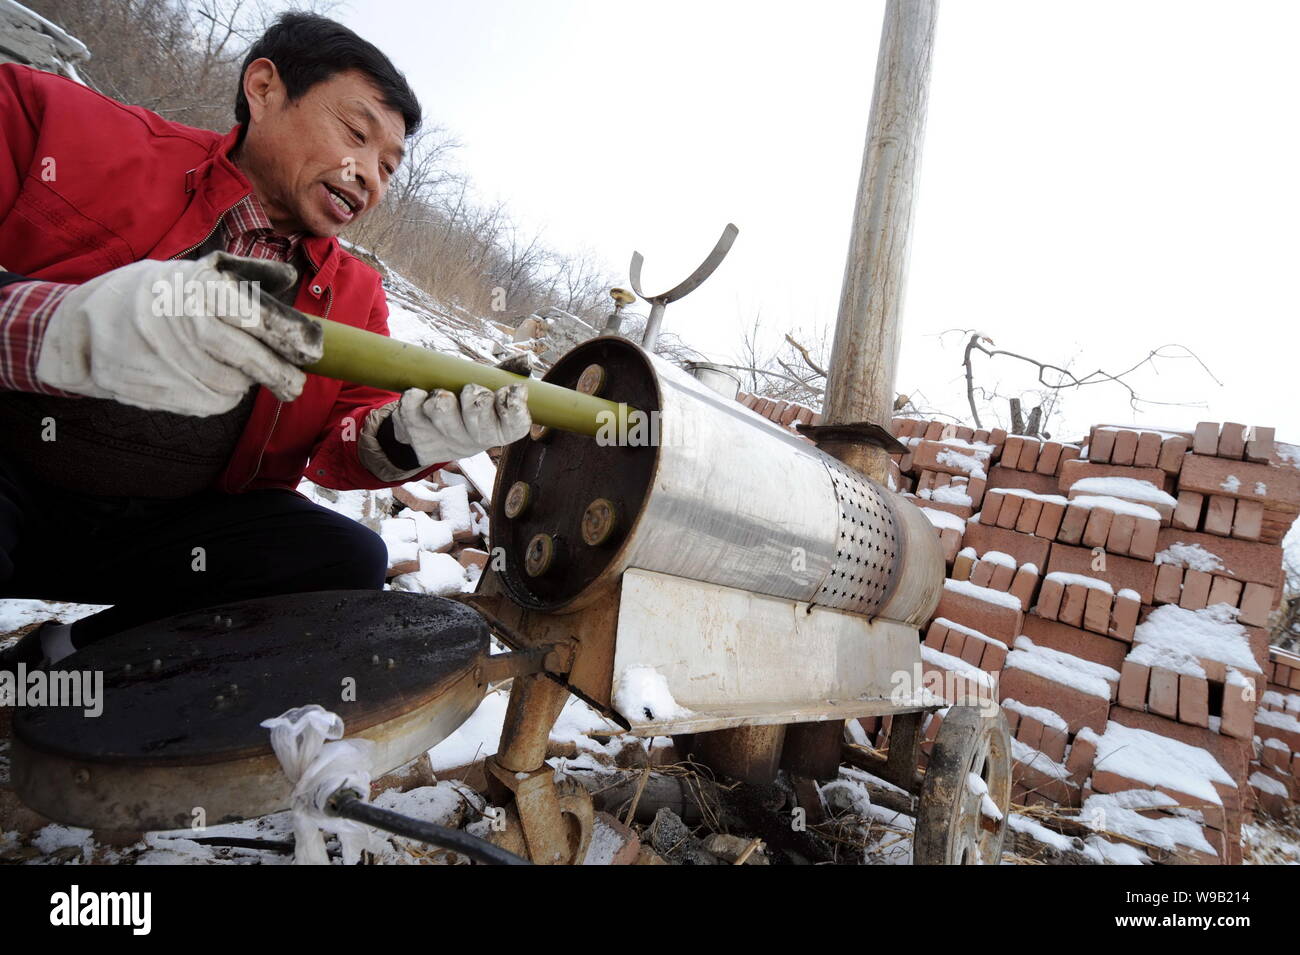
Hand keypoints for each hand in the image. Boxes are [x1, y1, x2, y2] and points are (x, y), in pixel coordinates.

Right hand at [35, 251, 323, 415]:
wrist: (84, 329)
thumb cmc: (151, 294)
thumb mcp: (191, 270)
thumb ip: (243, 274)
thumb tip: (289, 277)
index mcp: (191, 288)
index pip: (247, 313)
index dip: (284, 334)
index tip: (309, 350)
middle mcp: (176, 324)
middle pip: (241, 357)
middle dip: (275, 373)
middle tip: (293, 384)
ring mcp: (164, 362)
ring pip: (228, 385)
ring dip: (243, 382)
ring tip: (232, 368)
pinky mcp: (156, 393)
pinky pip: (208, 403)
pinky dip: (220, 396)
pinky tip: (208, 379)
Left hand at [391, 382, 530, 463]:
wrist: (426, 435)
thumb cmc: (466, 410)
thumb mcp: (489, 393)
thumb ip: (506, 373)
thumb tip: (527, 359)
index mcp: (498, 431)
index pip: (517, 426)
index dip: (514, 406)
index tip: (510, 389)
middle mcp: (473, 439)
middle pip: (479, 412)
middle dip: (474, 394)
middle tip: (470, 390)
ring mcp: (443, 436)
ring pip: (443, 407)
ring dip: (442, 394)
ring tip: (442, 393)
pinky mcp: (414, 429)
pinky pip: (413, 405)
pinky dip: (414, 396)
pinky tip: (418, 394)